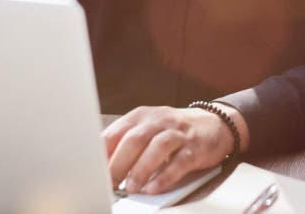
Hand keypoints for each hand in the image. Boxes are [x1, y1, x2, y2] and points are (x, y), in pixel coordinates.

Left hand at [102, 104, 248, 194]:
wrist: (213, 123)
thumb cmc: (173, 130)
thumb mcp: (147, 130)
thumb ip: (126, 144)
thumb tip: (101, 166)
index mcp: (141, 116)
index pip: (116, 132)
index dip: (102, 152)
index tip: (91, 170)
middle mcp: (158, 121)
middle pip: (135, 139)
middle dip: (119, 162)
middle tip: (109, 182)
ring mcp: (177, 133)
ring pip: (157, 147)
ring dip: (142, 168)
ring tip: (132, 187)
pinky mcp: (194, 147)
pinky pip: (179, 161)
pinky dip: (166, 176)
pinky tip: (154, 188)